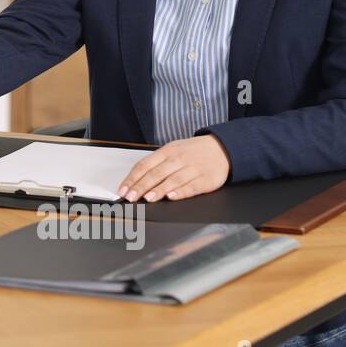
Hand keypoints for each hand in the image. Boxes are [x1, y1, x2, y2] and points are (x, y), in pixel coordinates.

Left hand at [116, 135, 230, 201]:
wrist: (223, 148)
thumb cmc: (192, 152)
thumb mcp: (173, 151)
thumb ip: (156, 164)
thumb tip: (135, 181)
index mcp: (167, 151)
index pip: (145, 165)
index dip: (132, 178)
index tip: (122, 190)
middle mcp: (179, 159)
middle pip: (156, 173)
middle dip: (141, 186)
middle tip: (130, 197)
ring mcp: (193, 168)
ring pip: (173, 179)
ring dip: (159, 189)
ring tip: (148, 198)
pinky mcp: (207, 179)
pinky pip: (192, 186)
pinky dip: (181, 192)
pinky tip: (172, 197)